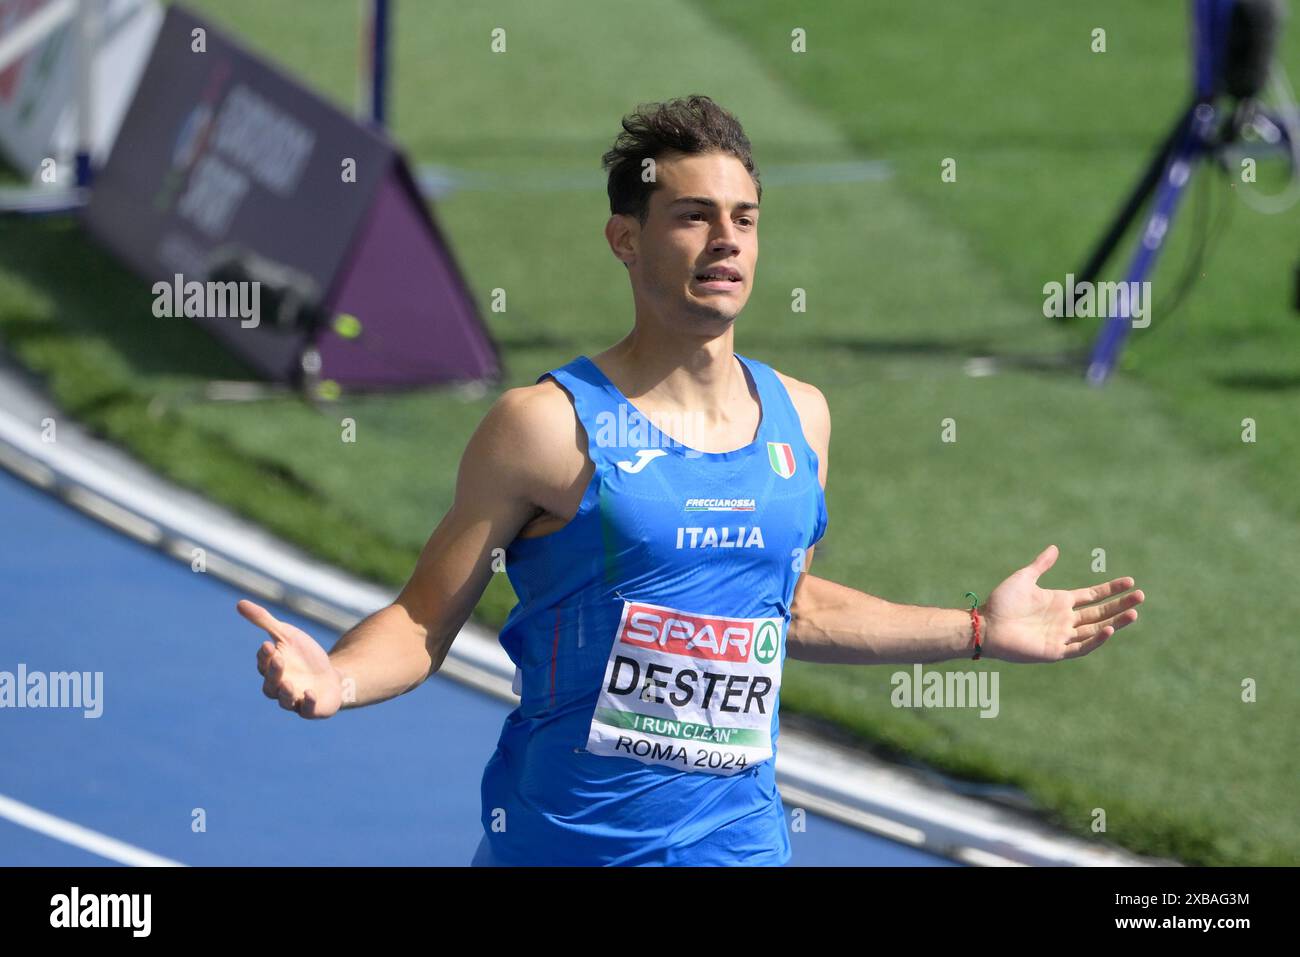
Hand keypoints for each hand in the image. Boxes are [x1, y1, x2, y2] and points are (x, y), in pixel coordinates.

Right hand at [239, 599, 343, 717]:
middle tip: (278, 658)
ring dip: (285, 692)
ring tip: (288, 682)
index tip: (268, 644)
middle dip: (273, 671)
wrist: (331, 676)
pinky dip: (307, 703)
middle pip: (271, 683)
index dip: (264, 656)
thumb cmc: (304, 656)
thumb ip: (264, 621)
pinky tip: (310, 693)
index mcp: (271, 670)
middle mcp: (279, 687)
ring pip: (284, 700)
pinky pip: (307, 710)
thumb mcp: (287, 635)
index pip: (263, 664)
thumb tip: (239, 603)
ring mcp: (295, 699)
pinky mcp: (312, 709)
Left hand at [981, 545, 1142, 662]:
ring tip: (1134, 612)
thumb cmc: (1002, 602)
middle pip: (1100, 612)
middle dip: (1120, 604)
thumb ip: (1041, 565)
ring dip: (1115, 621)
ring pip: (1096, 629)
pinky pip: (1081, 647)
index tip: (1130, 582)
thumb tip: (1055, 548)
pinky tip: (1109, 629)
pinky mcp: (1056, 651)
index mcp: (1060, 602)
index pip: (1093, 596)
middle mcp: (1065, 619)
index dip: (1111, 589)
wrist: (985, 625)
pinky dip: (1096, 640)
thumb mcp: (1024, 578)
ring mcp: (1062, 636)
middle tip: (1141, 596)